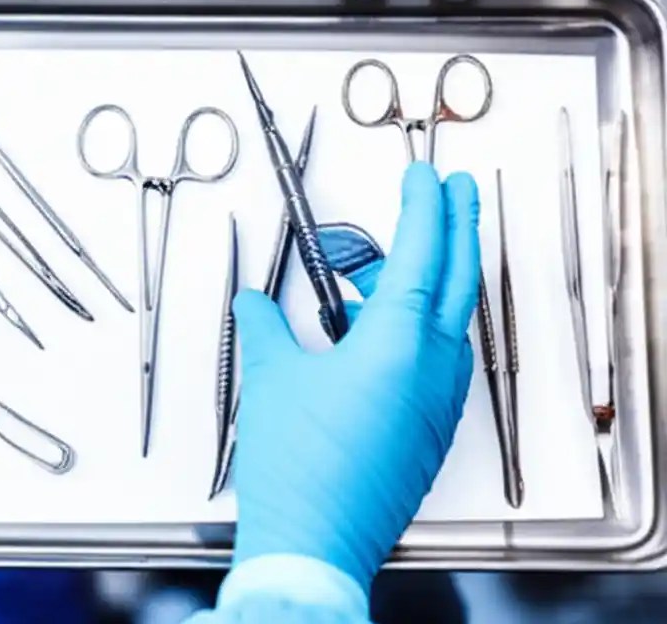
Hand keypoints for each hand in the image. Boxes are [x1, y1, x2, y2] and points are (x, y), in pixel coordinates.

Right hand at [229, 162, 479, 591]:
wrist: (314, 540)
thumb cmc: (298, 467)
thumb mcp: (270, 377)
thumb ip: (264, 326)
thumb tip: (254, 303)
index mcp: (400, 341)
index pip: (424, 251)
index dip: (424, 204)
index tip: (424, 174)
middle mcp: (433, 367)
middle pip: (459, 277)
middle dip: (459, 225)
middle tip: (454, 190)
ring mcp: (438, 401)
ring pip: (449, 320)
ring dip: (429, 281)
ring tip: (379, 270)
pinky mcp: (429, 429)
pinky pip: (438, 359)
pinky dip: (418, 328)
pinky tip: (378, 333)